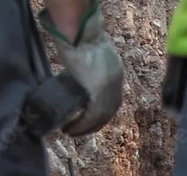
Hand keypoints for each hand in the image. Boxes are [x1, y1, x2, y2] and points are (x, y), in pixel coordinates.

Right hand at [39, 0, 123, 135]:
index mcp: (115, 72)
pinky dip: (81, 125)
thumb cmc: (79, 37)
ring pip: (101, 116)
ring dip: (87, 127)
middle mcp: (116, 82)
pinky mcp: (99, 92)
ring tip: (73, 132)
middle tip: (80, 130)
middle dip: (95, 123)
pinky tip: (70, 128)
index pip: (112, 99)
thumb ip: (89, 68)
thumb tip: (77, 78)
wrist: (79, 32)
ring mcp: (110, 88)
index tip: (88, 120)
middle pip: (109, 110)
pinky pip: (92, 115)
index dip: (101, 112)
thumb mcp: (89, 55)